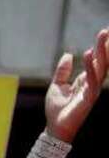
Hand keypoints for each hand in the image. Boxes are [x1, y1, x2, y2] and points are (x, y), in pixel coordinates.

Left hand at [44, 27, 107, 141]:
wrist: (54, 128)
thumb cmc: (57, 110)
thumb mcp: (57, 86)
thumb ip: (62, 72)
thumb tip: (68, 55)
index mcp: (85, 80)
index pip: (96, 61)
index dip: (100, 48)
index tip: (104, 33)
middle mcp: (92, 84)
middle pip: (101, 62)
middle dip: (104, 46)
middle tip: (105, 30)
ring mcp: (92, 90)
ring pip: (100, 68)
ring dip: (102, 53)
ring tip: (102, 37)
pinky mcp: (88, 98)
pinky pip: (92, 80)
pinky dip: (91, 67)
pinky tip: (89, 55)